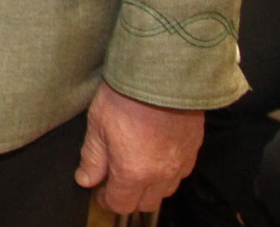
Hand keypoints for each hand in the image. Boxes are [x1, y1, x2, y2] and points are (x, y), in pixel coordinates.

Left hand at [73, 82, 203, 215]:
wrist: (162, 75)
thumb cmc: (127, 96)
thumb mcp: (97, 125)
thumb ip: (92, 157)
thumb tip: (86, 179)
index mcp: (134, 171)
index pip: (120, 203)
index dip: (106, 199)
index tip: (99, 190)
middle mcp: (161, 174)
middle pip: (145, 203)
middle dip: (128, 197)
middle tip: (114, 180)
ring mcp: (180, 163)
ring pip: (165, 190)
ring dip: (149, 186)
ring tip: (135, 167)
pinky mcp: (193, 149)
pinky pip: (180, 173)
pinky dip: (167, 172)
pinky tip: (155, 155)